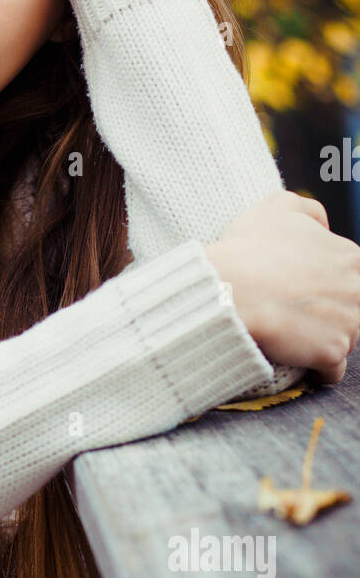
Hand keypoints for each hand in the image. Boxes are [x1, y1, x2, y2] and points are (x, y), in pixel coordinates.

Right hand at [205, 191, 359, 385]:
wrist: (230, 289)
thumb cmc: (249, 248)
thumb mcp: (278, 206)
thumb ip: (310, 211)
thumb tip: (323, 225)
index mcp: (354, 258)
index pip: (352, 281)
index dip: (325, 287)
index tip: (302, 292)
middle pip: (354, 311)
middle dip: (330, 314)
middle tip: (296, 313)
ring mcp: (351, 323)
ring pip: (346, 340)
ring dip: (322, 340)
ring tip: (291, 334)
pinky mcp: (333, 352)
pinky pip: (332, 371)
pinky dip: (317, 369)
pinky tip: (297, 358)